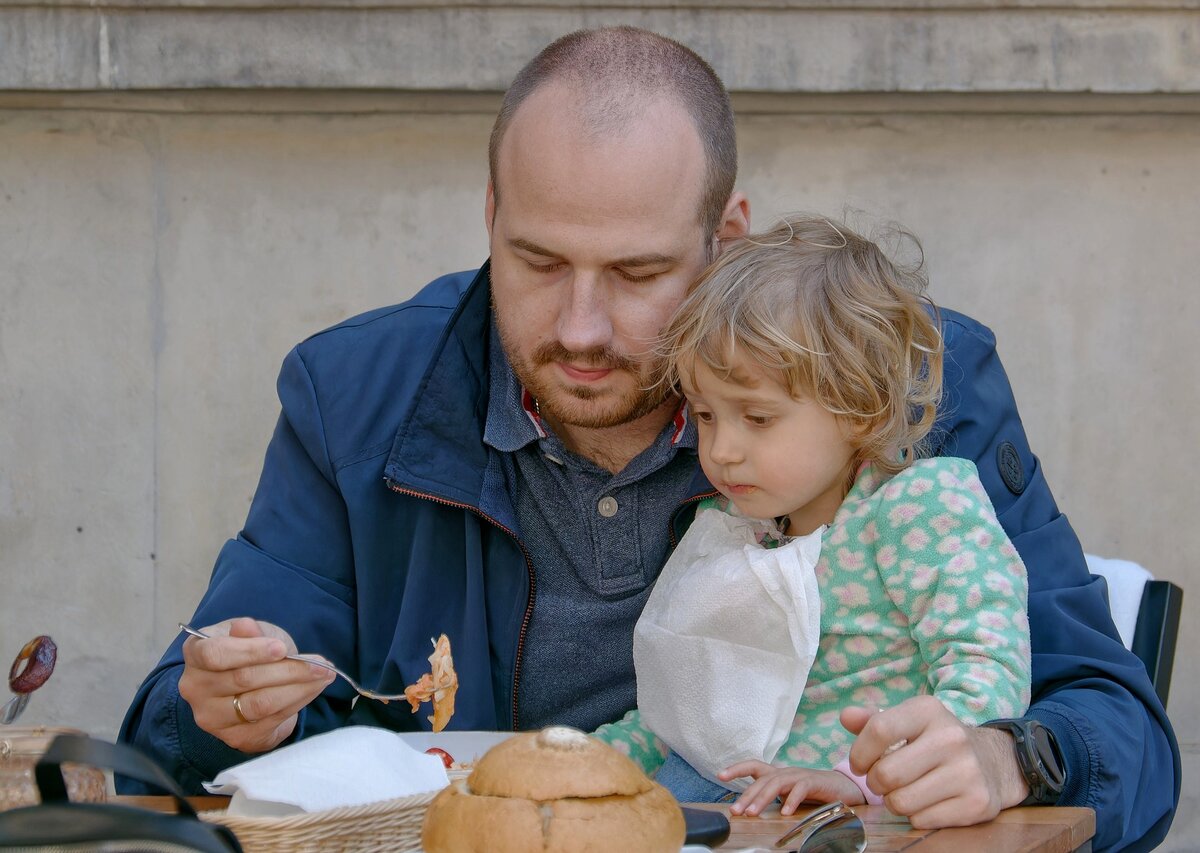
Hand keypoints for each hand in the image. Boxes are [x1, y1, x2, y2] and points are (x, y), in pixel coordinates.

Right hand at [178, 617, 334, 752]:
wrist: (249, 685)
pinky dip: (298, 703)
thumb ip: (250, 632)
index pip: (215, 655)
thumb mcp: (252, 633)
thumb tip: (245, 626)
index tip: (282, 649)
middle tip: (321, 663)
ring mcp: (212, 718)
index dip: (250, 651)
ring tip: (324, 675)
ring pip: (260, 703)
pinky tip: (312, 690)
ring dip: (299, 689)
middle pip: (245, 680)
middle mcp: (196, 689)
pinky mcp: (235, 737)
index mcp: (195, 654)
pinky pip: (272, 720)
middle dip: (289, 670)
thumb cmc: (249, 651)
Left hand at [719, 760, 864, 816]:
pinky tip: (785, 813)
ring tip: (752, 813)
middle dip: (746, 795)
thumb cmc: (812, 792)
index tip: (720, 775)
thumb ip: (772, 798)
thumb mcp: (787, 794)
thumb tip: (750, 809)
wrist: (842, 787)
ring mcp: (799, 775)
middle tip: (735, 811)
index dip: (737, 768)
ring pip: (776, 783)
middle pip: (761, 779)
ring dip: (762, 798)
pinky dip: (792, 800)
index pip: (753, 766)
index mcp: (777, 774)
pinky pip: (800, 789)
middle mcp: (785, 772)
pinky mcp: (814, 782)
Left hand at [842, 695, 1029, 827]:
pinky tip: (928, 801)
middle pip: (886, 774)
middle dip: (875, 783)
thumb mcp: (908, 721)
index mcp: (929, 710)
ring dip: (894, 801)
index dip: (859, 753)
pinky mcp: (977, 802)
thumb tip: (846, 716)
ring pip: (901, 802)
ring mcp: (967, 771)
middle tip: (883, 780)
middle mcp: (951, 738)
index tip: (859, 764)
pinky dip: (916, 816)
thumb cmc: (936, 740)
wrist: (993, 761)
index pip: (879, 730)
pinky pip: (922, 820)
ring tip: (905, 790)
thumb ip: (873, 719)